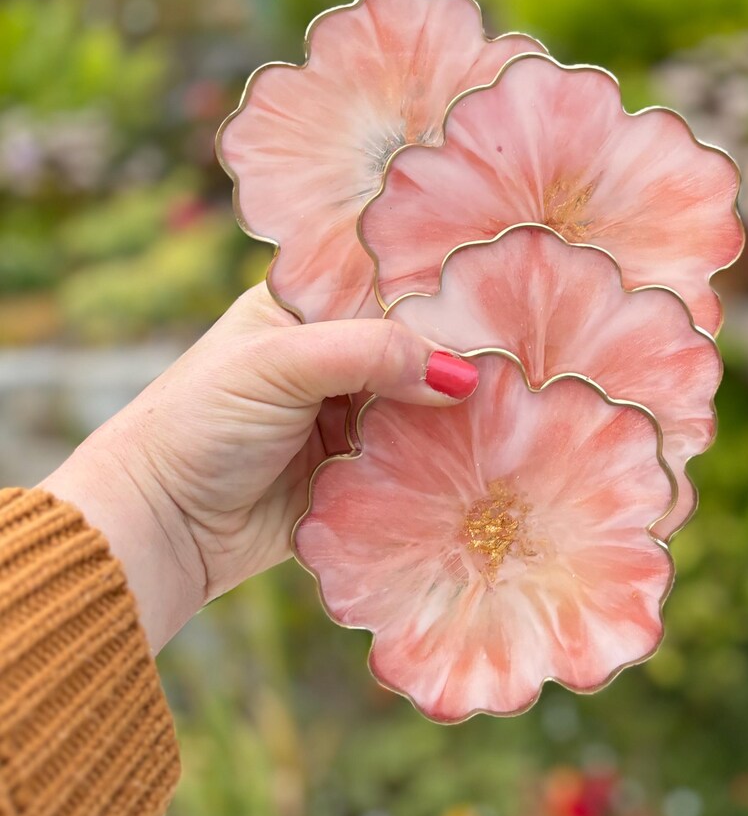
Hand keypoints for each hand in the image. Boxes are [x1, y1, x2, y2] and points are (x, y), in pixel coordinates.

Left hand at [39, 283, 478, 652]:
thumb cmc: (199, 424)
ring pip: (420, 406)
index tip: (501, 298)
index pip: (388, 286)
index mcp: (307, 309)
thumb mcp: (278, 365)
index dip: (439, 294)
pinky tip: (483, 456)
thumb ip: (369, 354)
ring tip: (514, 410)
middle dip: (457, 358)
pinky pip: (412, 460)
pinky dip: (439, 461)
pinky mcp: (357, 471)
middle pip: (415, 347)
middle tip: (521, 363)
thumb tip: (460, 375)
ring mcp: (347, 415)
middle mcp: (333, 357)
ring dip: (454, 415)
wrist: (159, 529)